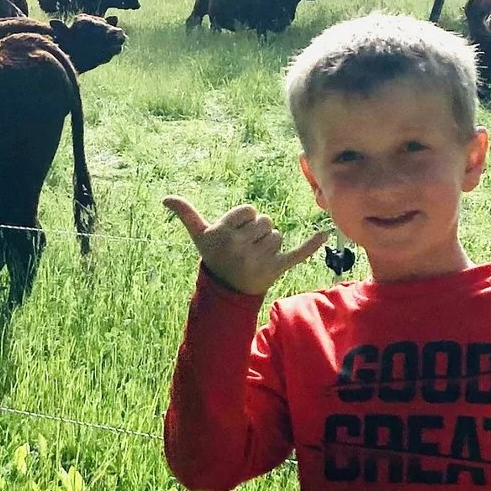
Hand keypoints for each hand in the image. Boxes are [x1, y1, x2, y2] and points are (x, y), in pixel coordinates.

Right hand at [164, 196, 328, 297]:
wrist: (228, 292)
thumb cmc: (216, 256)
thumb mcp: (200, 236)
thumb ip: (186, 214)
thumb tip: (165, 198)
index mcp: (222, 234)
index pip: (249, 211)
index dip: (244, 221)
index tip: (234, 236)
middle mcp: (238, 247)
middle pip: (265, 222)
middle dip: (257, 233)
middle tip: (245, 249)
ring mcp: (258, 260)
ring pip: (278, 235)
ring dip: (270, 244)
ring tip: (255, 258)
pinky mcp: (276, 269)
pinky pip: (298, 253)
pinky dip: (312, 244)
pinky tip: (325, 233)